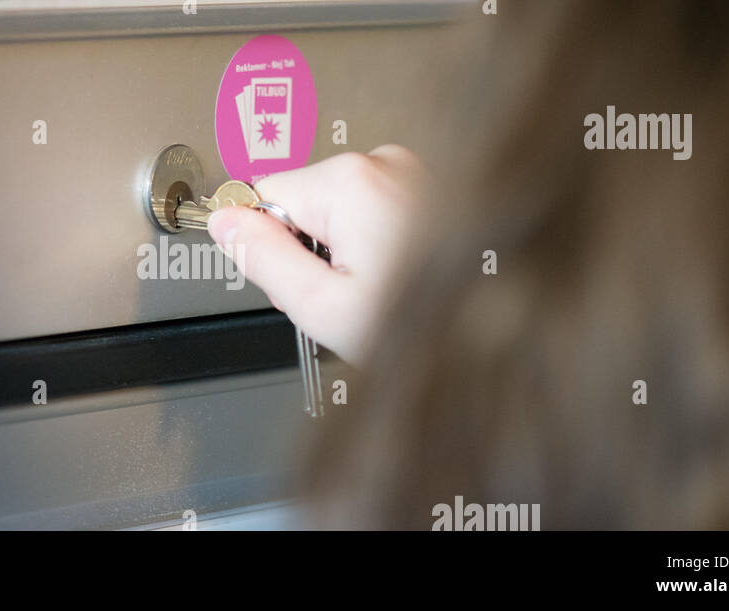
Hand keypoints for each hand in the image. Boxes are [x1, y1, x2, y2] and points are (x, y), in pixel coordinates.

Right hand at [207, 145, 421, 364]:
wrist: (504, 330)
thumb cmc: (431, 324)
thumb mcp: (325, 306)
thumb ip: (264, 259)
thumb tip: (225, 222)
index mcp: (349, 181)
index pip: (260, 195)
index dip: (268, 249)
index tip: (297, 283)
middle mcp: (381, 162)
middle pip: (300, 203)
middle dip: (309, 253)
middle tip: (343, 300)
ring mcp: (411, 172)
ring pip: (338, 210)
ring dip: (344, 252)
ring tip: (378, 291)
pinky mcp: (431, 188)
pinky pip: (375, 211)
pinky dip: (377, 245)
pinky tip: (398, 276)